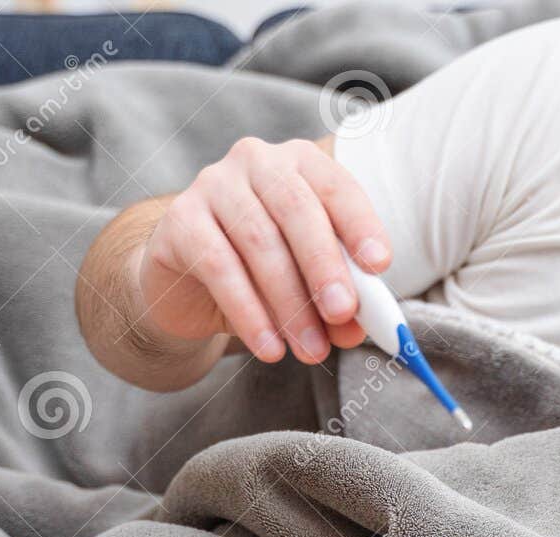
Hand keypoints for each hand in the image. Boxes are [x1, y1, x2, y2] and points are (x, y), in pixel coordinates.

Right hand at [137, 137, 390, 364]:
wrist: (190, 282)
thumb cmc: (263, 272)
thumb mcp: (309, 283)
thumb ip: (337, 298)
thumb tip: (357, 329)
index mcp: (301, 164)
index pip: (336, 187)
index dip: (360, 225)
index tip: (380, 265)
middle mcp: (257, 162)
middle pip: (297, 209)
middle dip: (324, 266)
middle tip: (344, 314)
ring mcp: (213, 186)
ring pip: (259, 242)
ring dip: (290, 303)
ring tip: (312, 350)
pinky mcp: (179, 221)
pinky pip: (220, 268)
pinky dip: (250, 314)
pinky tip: (270, 348)